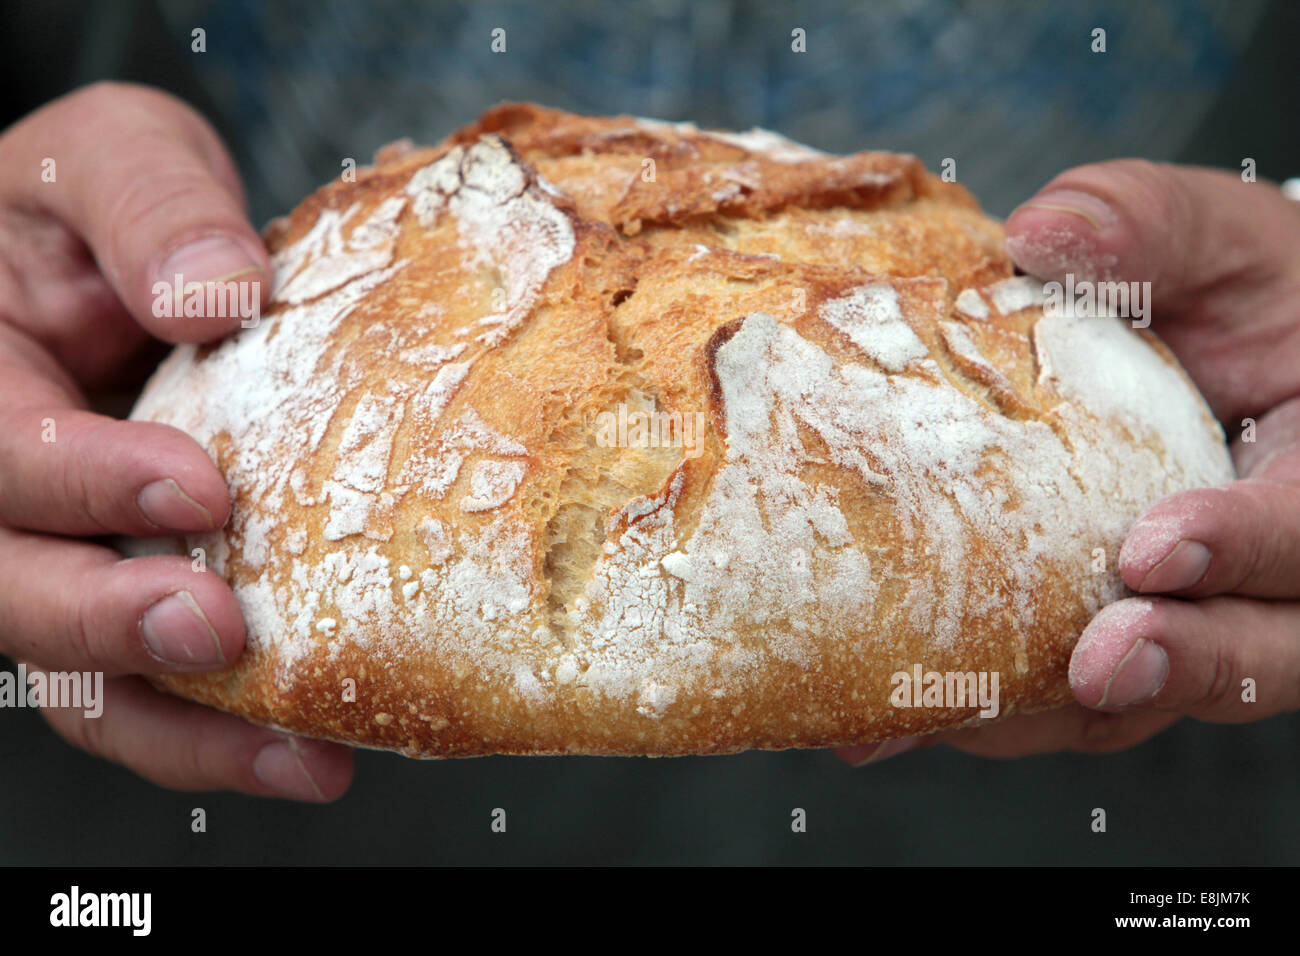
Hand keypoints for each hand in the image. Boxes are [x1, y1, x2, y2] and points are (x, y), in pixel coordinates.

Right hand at [0, 82, 351, 798]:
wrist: (123, 258)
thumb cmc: (104, 206)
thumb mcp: (117, 156)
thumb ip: (151, 205)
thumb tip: (218, 292)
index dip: (80, 477)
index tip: (196, 485)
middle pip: (3, 588)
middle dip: (101, 623)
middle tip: (213, 631)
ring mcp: (50, 553)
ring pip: (70, 677)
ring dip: (178, 728)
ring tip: (298, 754)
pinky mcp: (118, 595)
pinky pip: (142, 688)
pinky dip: (215, 731)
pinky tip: (307, 749)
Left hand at [840, 159, 1299, 763]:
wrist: (1229, 363)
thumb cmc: (1238, 298)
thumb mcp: (1216, 240)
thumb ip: (1149, 226)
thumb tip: (1039, 232)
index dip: (1246, 546)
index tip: (1154, 544)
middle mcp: (1283, 572)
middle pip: (1264, 652)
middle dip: (1179, 666)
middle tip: (1093, 668)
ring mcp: (1206, 619)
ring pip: (1158, 700)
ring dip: (1054, 715)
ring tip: (947, 720)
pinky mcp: (1128, 643)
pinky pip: (1076, 702)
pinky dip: (994, 712)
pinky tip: (904, 714)